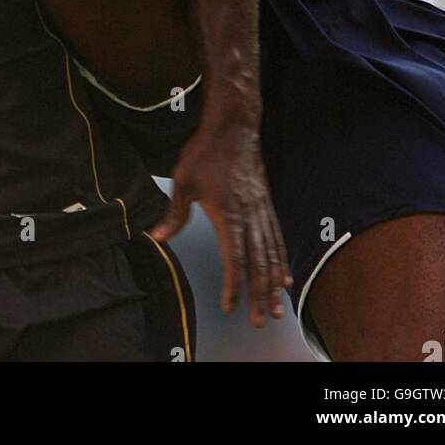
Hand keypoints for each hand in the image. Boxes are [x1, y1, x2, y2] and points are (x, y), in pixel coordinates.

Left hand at [149, 119, 290, 326]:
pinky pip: (278, 236)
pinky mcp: (267, 202)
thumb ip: (175, 213)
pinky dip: (283, 258)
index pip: (235, 258)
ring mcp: (262, 209)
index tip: (231, 306)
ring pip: (272, 252)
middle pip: (259, 262)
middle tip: (261, 319)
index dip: (234, 285)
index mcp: (229, 213)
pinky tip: (285, 274)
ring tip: (277, 306)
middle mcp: (250, 215)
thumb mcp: (183, 179)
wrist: (234, 126)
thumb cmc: (207, 151)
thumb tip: (158, 237)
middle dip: (259, 293)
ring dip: (274, 282)